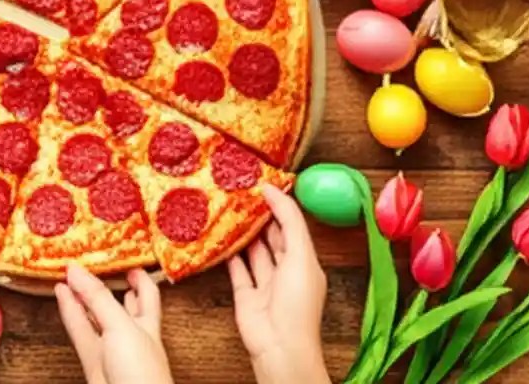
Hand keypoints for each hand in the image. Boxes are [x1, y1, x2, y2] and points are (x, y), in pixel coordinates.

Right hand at [55, 265, 172, 383]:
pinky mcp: (92, 364)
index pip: (148, 295)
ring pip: (95, 317)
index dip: (140, 277)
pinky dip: (69, 312)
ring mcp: (111, 351)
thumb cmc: (142, 375)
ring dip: (82, 296)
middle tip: (97, 265)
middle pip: (121, 305)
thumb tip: (76, 271)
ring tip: (69, 275)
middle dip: (111, 287)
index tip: (128, 260)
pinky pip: (79, 332)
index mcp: (150, 325)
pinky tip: (60, 296)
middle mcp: (132, 337)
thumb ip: (98, 298)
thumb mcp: (122, 326)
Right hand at [229, 184, 330, 383]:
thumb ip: (288, 221)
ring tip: (232, 209)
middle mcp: (286, 272)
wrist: (280, 345)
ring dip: (245, 234)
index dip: (281, 205)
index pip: (293, 226)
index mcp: (305, 262)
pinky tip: (223, 239)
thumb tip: (275, 191)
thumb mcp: (300, 254)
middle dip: (261, 217)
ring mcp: (265, 285)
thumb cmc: (297, 303)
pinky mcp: (246, 296)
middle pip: (273, 238)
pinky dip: (230, 256)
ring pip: (255, 253)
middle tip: (244, 192)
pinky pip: (237, 271)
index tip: (263, 184)